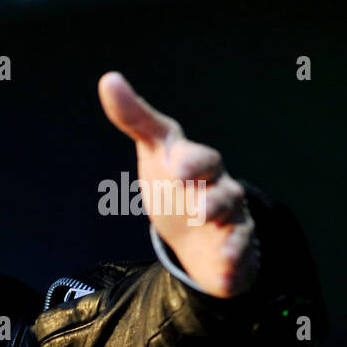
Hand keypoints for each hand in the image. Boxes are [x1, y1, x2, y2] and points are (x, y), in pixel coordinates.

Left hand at [97, 71, 258, 297]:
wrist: (201, 230)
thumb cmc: (175, 182)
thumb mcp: (155, 150)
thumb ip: (135, 118)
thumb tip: (109, 78)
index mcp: (190, 158)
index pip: (186, 149)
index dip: (183, 155)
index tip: (173, 161)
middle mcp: (214, 179)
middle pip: (213, 172)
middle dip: (200, 173)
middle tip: (183, 177)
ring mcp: (227, 210)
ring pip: (227, 206)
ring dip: (215, 208)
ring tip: (202, 214)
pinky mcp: (235, 242)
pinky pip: (237, 249)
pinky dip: (231, 257)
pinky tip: (223, 268)